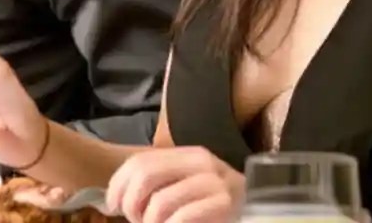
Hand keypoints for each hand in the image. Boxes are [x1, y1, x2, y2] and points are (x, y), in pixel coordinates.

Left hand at [107, 147, 243, 222]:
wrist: (257, 216)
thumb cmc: (216, 211)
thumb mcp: (186, 190)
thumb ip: (159, 187)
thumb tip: (116, 200)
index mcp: (188, 155)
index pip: (138, 162)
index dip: (117, 187)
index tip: (114, 208)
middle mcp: (202, 162)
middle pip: (144, 176)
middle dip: (131, 205)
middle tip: (137, 222)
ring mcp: (216, 183)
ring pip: (160, 203)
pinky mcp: (225, 204)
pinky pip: (180, 218)